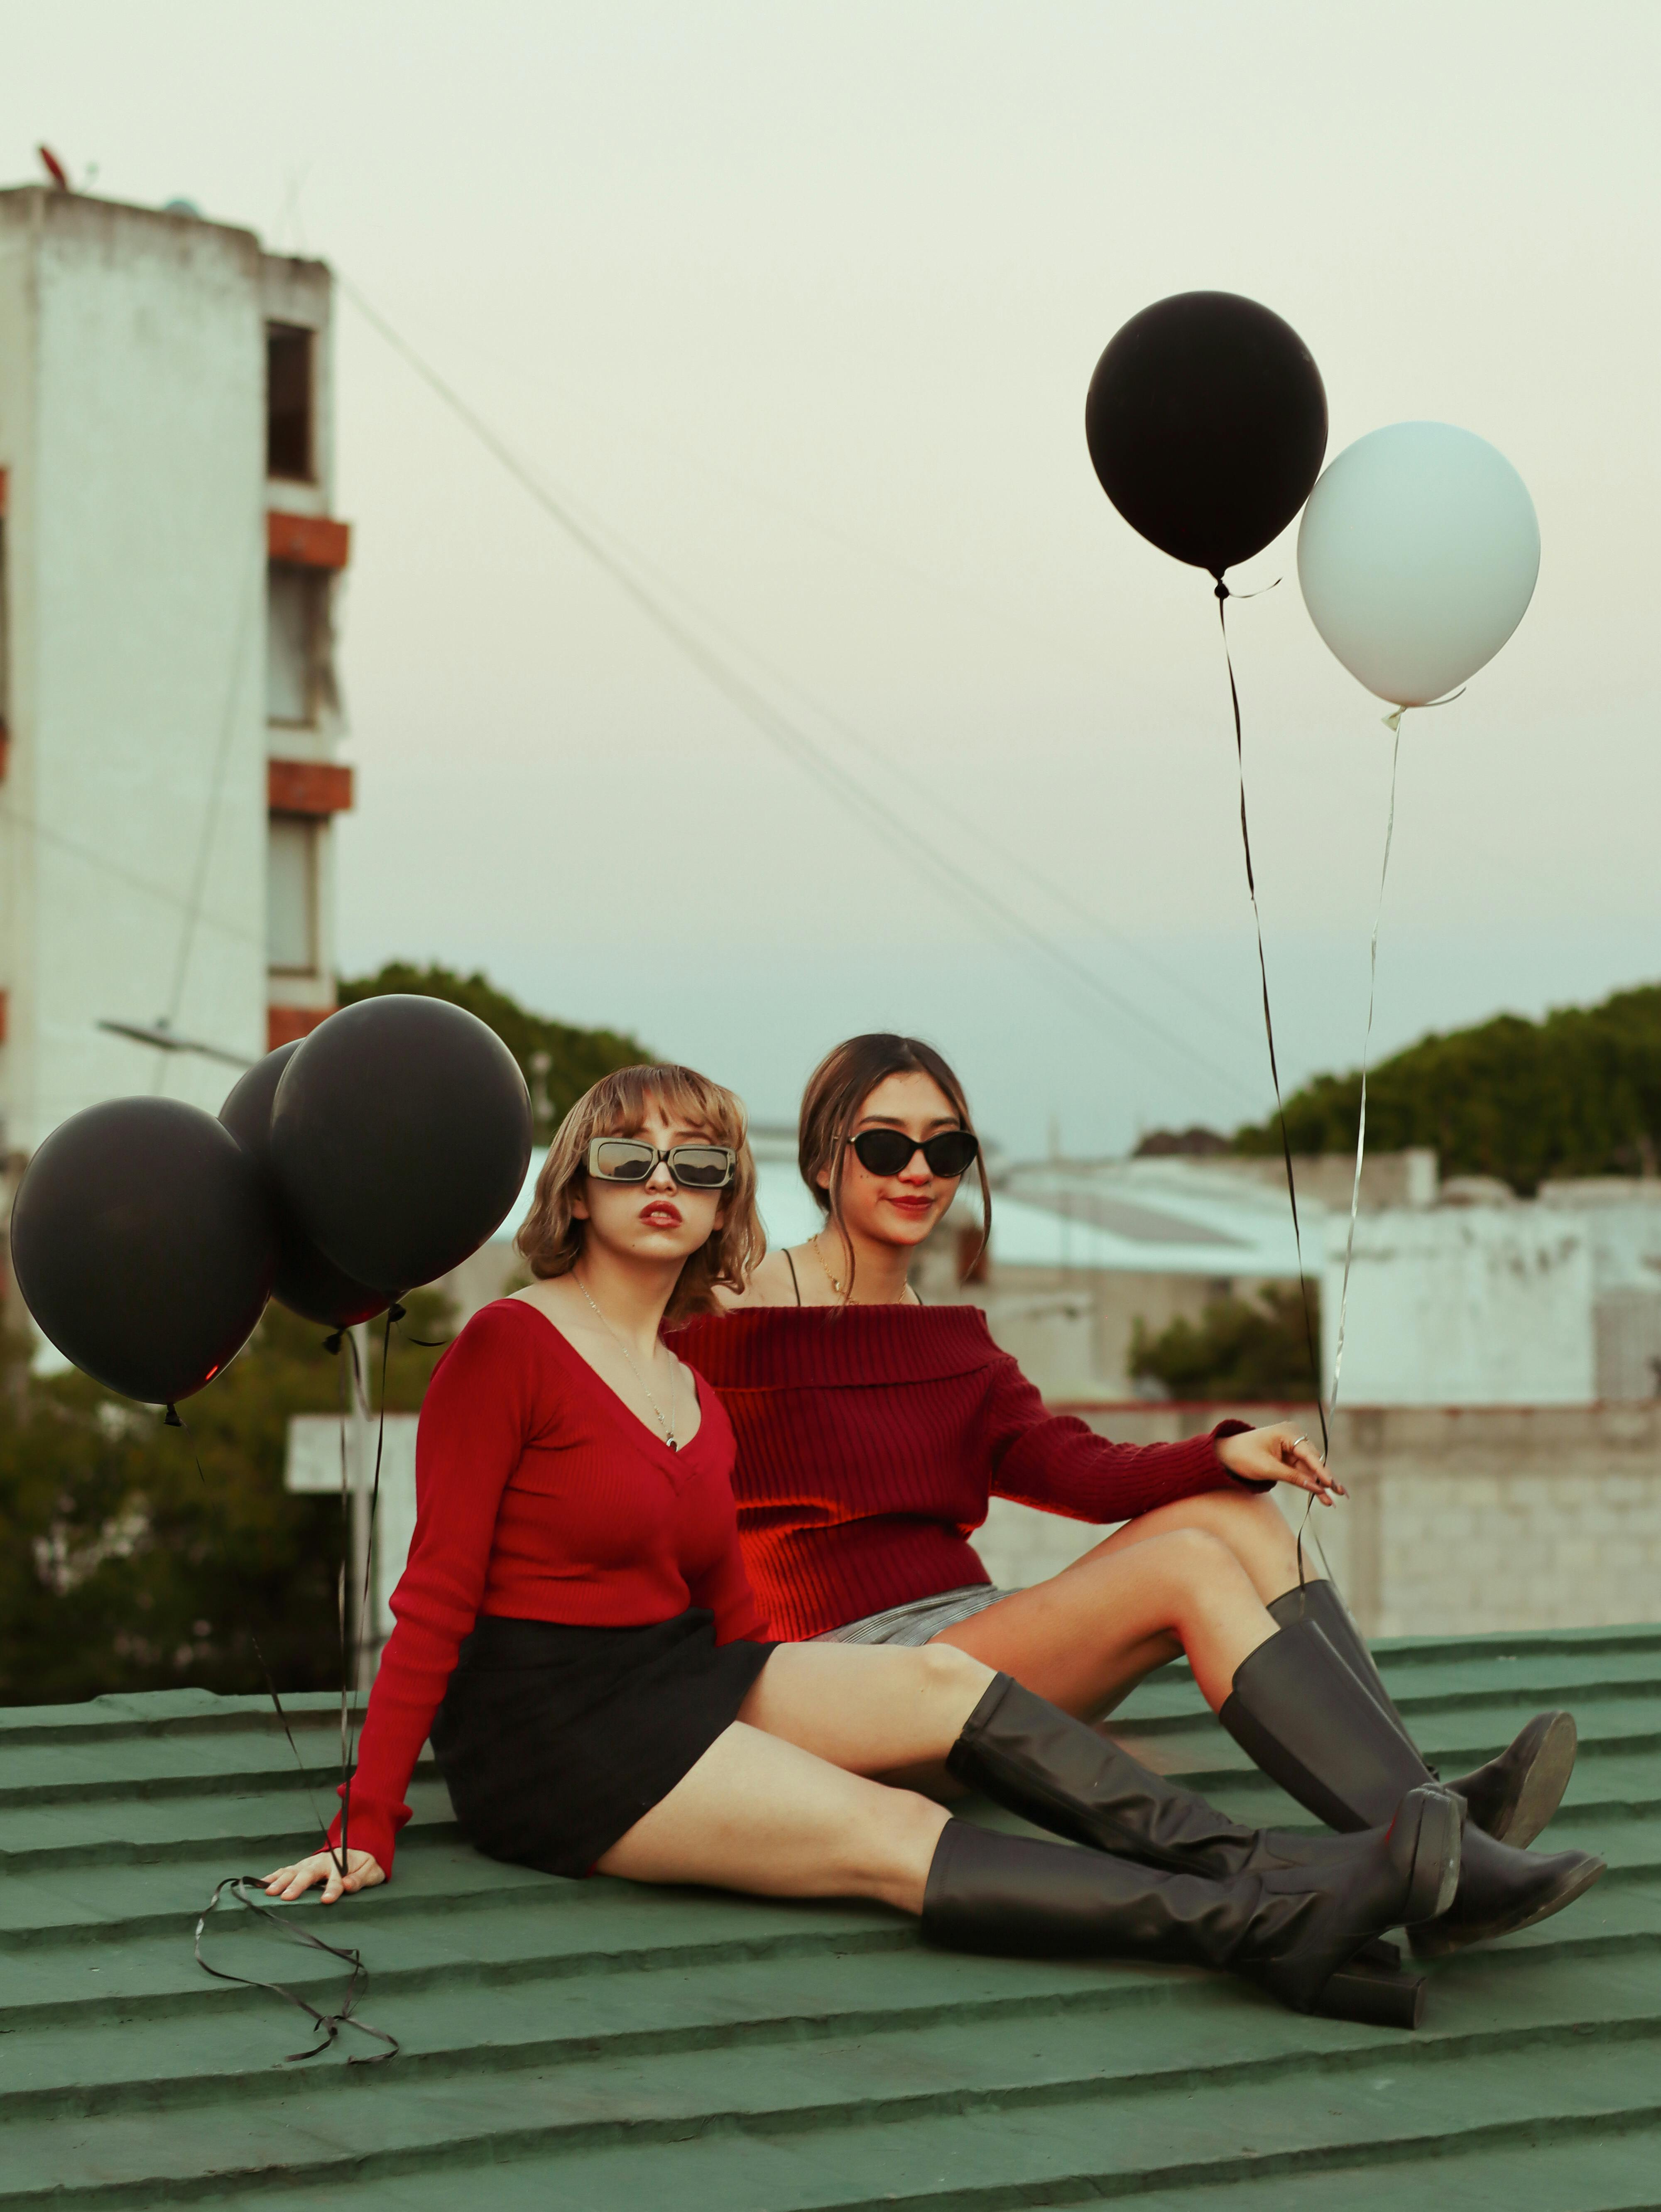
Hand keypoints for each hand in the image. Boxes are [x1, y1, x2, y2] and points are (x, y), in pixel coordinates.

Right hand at [262, 1846, 384, 1903]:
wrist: (357, 1849)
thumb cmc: (364, 1864)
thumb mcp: (371, 1871)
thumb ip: (359, 1879)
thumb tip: (347, 1885)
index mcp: (341, 1864)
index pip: (337, 1879)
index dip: (332, 1889)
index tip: (326, 1900)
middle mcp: (322, 1862)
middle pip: (309, 1874)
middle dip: (298, 1885)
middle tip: (287, 1897)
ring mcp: (309, 1863)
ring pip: (293, 1871)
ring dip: (281, 1881)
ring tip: (269, 1892)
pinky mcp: (301, 1866)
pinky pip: (285, 1870)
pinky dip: (273, 1876)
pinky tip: (261, 1884)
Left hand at [1215, 1422, 1345, 1504]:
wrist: (1225, 1454)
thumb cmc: (1243, 1457)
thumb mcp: (1267, 1468)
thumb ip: (1292, 1477)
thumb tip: (1316, 1487)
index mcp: (1287, 1432)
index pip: (1308, 1453)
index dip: (1321, 1470)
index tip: (1331, 1483)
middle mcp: (1293, 1436)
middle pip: (1313, 1461)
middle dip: (1326, 1478)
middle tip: (1341, 1493)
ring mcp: (1292, 1447)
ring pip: (1310, 1468)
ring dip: (1320, 1484)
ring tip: (1334, 1499)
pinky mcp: (1289, 1457)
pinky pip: (1303, 1471)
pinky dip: (1311, 1483)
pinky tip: (1323, 1496)